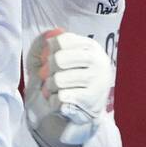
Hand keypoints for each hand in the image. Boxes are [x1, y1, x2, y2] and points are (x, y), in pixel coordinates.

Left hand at [24, 28, 113, 146]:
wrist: (84, 109)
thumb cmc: (68, 76)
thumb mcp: (60, 55)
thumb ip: (50, 42)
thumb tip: (48, 36)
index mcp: (91, 47)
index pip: (62, 40)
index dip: (49, 49)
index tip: (47, 56)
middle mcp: (98, 62)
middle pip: (59, 60)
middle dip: (47, 69)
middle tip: (46, 75)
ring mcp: (97, 82)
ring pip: (58, 80)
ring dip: (49, 86)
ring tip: (52, 88)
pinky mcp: (91, 101)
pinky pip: (61, 97)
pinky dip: (53, 99)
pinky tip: (57, 99)